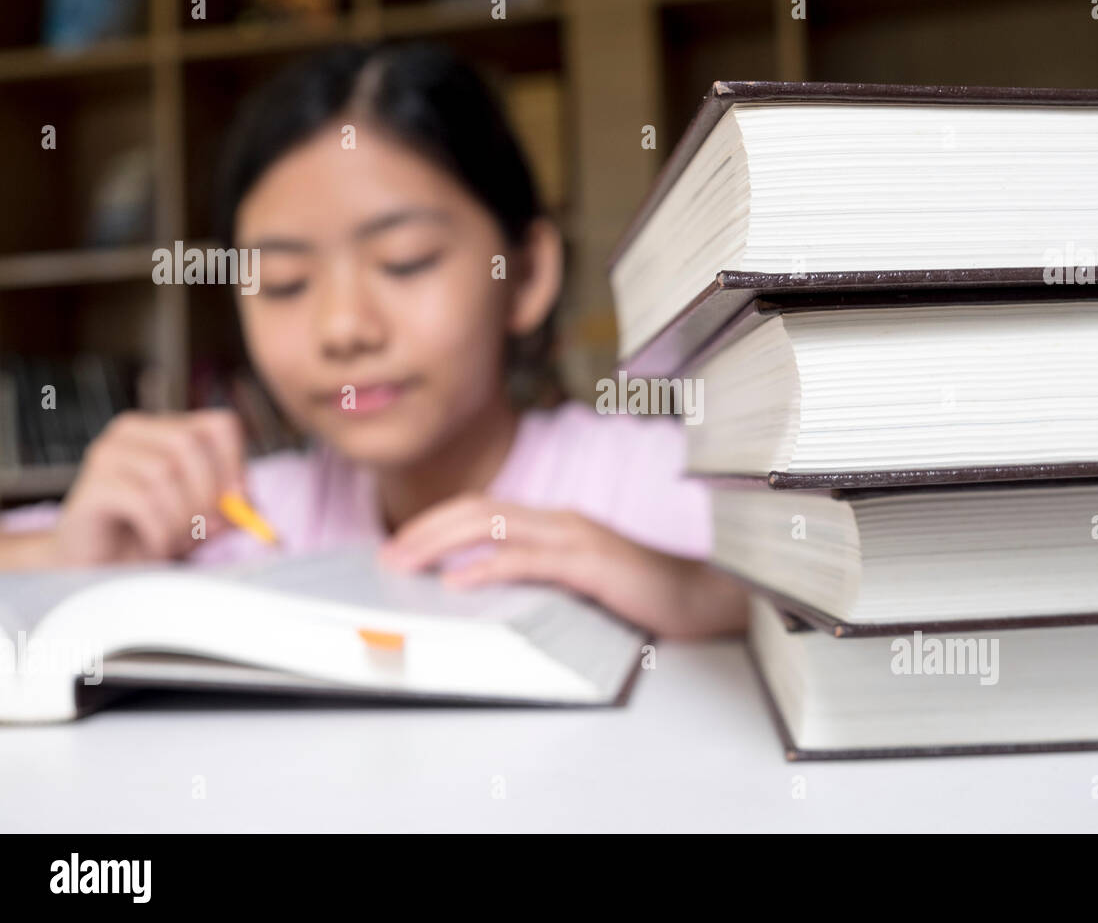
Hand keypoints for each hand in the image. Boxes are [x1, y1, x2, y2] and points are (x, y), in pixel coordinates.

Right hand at [53, 409, 245, 565]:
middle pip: (189, 442)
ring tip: (178, 539)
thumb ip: (229, 507)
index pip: (218, 424)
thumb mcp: (201, 517)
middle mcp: (133, 431)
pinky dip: (160, 528)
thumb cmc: (152, 531)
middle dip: (209, 491)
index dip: (236, 463)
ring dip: (182, 515)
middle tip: (211, 528)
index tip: (239, 501)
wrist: (98, 561)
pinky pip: (141, 500)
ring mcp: (107, 454)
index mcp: (166, 428)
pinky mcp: (92, 485)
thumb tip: (251, 507)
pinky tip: (158, 544)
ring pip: (164, 471)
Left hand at [380, 495, 747, 638]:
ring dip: (441, 542)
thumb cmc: (639, 596)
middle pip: (477, 508)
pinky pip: (529, 560)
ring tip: (405, 563)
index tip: (398, 547)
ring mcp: (575, 537)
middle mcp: (559, 519)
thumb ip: (535, 579)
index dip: (433, 523)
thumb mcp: (575, 583)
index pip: (481, 509)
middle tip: (386, 555)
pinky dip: (489, 566)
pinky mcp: (590, 563)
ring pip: (493, 525)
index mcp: (553, 522)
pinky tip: (460, 581)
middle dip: (424, 528)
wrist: (700, 599)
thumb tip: (480, 590)